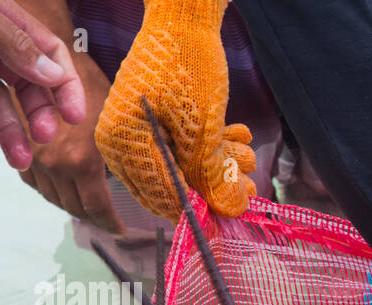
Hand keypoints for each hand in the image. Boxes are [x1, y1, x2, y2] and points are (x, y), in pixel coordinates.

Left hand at [0, 0, 84, 169]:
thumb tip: (54, 75)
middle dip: (38, 114)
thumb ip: (13, 45)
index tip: (74, 116)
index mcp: (1, 23)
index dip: (65, 86)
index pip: (47, 56)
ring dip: (9, 134)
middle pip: (24, 86)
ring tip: (19, 160)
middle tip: (43, 137)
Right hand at [17, 51, 123, 233]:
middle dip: (92, 217)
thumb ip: (125, 155)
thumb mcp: (117, 120)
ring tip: (88, 206)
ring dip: (70, 205)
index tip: (121, 231)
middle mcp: (52, 165)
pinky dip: (49, 189)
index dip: (110, 224)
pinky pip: (33, 181)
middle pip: (73, 207)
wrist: (44, 53)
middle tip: (107, 220)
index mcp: (80, 161)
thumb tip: (151, 182)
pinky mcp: (17, 147)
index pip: (97, 209)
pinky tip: (63, 187)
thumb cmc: (88, 81)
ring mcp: (31, 157)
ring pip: (51, 196)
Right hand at [94, 0, 255, 220]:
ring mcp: (136, 129)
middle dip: (215, 185)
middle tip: (250, 186)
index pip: (161, 198)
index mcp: (122, 146)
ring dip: (221, 163)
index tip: (231, 218)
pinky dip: (212, 145)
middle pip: (174, 185)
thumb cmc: (188, 67)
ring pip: (185, 166)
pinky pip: (184, 146)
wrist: (182, 14)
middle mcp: (121, 142)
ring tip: (246, 154)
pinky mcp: (155, 118)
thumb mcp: (206, 129)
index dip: (200, 212)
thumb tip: (230, 212)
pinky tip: (238, 136)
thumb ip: (214, 176)